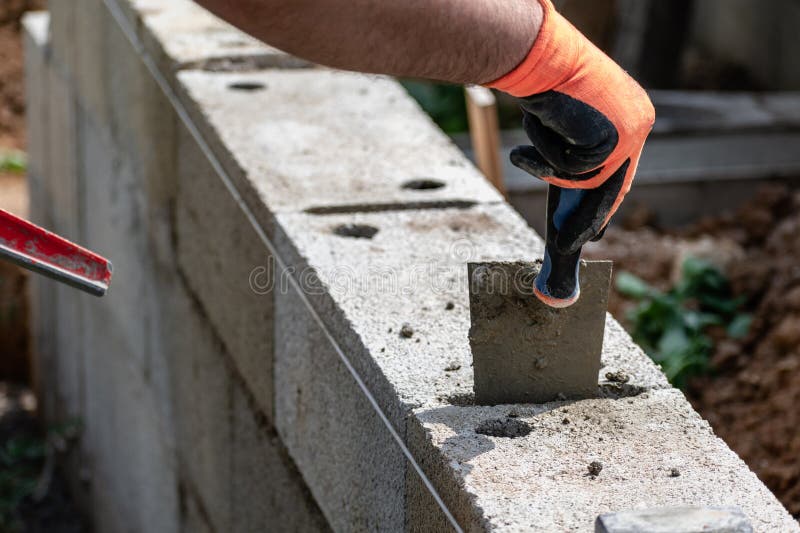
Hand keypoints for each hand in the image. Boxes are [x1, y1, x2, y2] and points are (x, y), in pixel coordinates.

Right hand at [488, 0, 654, 306]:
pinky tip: (541, 128)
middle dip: (586, 222)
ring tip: (530, 142)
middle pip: (607, 189)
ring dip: (548, 167)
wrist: (539, 60)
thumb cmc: (542, 94)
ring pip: (584, 181)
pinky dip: (547, 159)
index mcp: (629, 122)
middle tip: (568, 247)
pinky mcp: (615, 138)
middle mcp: (637, 126)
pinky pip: (575, 172)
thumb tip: (543, 216)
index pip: (615, 176)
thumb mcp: (554, 139)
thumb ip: (557, 165)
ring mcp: (630, 133)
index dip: (600, 207)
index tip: (591, 233)